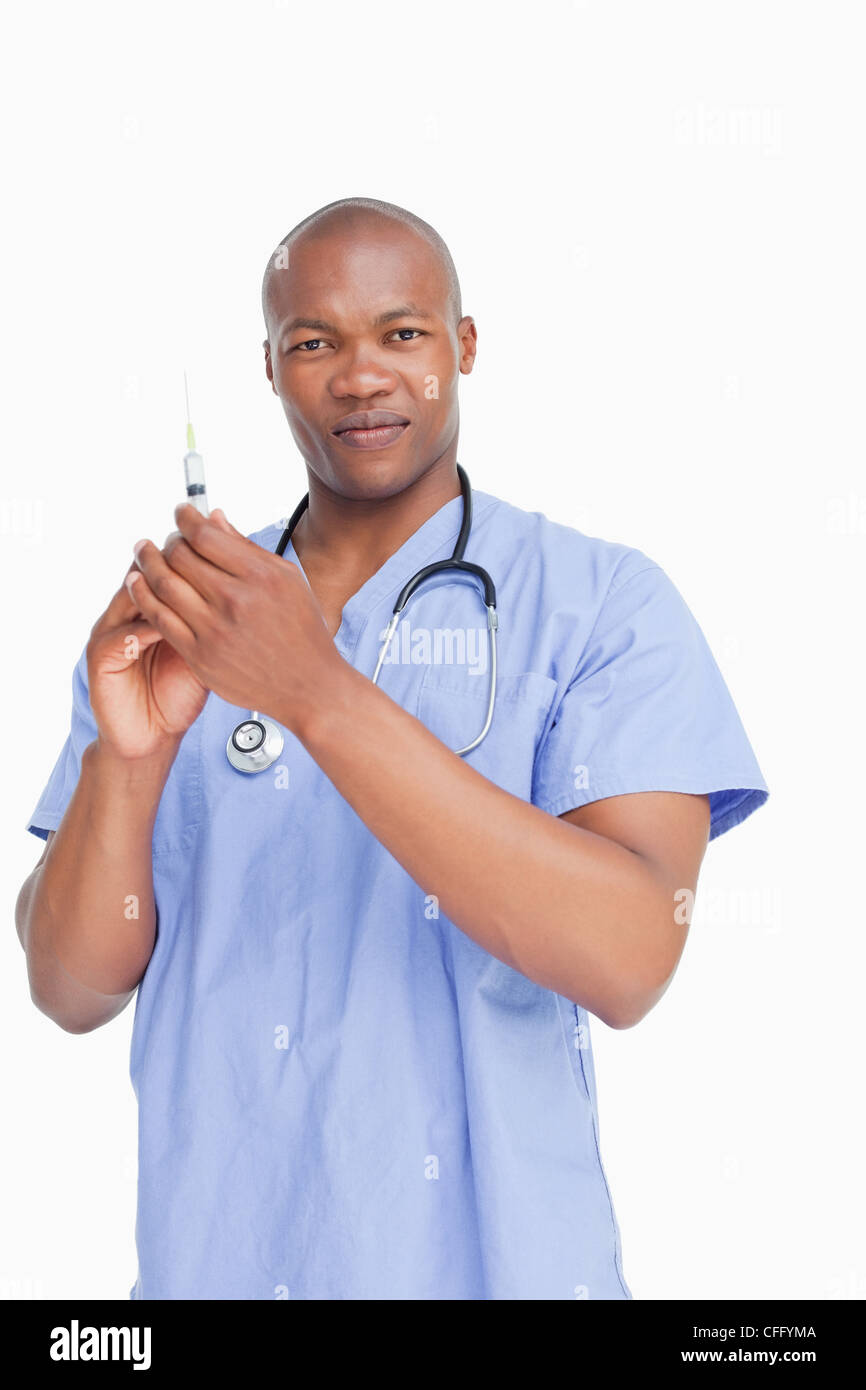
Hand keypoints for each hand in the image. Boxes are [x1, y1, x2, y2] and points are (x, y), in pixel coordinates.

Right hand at [88, 560, 208, 761]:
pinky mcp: (99, 658)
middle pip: (147, 573)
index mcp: (150, 607)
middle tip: (202, 563)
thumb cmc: (179, 694)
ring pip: (130, 596)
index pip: (167, 568)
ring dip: (157, 591)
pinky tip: (168, 628)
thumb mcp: (206, 652)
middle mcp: (126, 613)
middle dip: (174, 566)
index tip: (222, 554)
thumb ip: (217, 621)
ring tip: (186, 589)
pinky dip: (144, 630)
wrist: (151, 735)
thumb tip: (251, 595)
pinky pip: (121, 636)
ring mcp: (109, 632)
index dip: (192, 559)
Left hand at [125, 505, 341, 733]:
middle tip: (166, 539)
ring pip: (164, 585)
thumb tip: (214, 517)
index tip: (181, 512)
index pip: (205, 535)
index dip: (185, 518)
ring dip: (147, 563)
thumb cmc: (302, 631)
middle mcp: (236, 600)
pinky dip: (143, 596)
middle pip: (181, 556)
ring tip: (142, 552)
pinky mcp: (201, 656)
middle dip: (168, 541)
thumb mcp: (289, 581)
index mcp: (261, 576)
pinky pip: (160, 619)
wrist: (308, 687)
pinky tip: (137, 583)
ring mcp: (215, 630)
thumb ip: (248, 548)